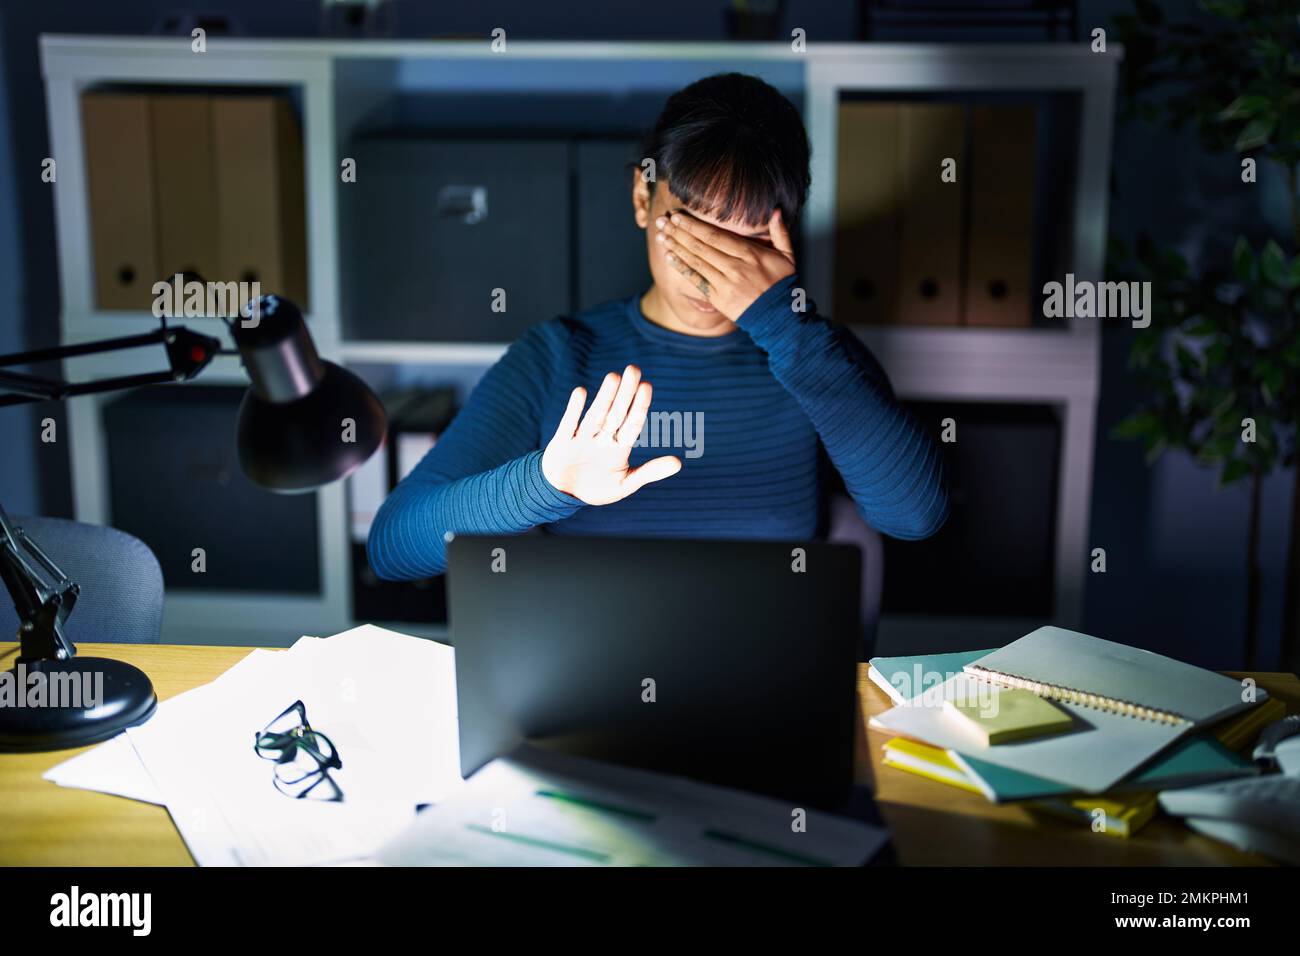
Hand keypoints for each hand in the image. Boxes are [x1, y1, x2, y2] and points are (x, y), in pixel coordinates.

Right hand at [541, 365, 681, 505]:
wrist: (564, 495)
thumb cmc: (597, 488)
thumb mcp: (625, 484)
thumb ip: (650, 472)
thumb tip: (679, 463)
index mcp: (619, 447)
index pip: (632, 423)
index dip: (639, 405)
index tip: (647, 385)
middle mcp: (602, 438)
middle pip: (616, 412)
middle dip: (625, 392)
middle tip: (634, 369)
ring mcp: (582, 438)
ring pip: (596, 415)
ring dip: (604, 397)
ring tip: (614, 376)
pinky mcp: (562, 442)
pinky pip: (568, 424)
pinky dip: (574, 410)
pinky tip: (581, 392)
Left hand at [655, 208, 796, 320]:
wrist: (778, 317)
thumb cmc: (782, 284)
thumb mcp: (787, 256)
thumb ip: (780, 232)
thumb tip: (776, 209)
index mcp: (750, 253)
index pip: (716, 236)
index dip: (694, 225)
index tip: (679, 216)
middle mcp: (735, 267)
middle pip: (701, 246)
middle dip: (679, 232)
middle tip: (662, 221)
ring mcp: (725, 283)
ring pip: (696, 261)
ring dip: (676, 247)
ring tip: (661, 236)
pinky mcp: (719, 298)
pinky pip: (697, 280)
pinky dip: (682, 268)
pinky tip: (669, 257)